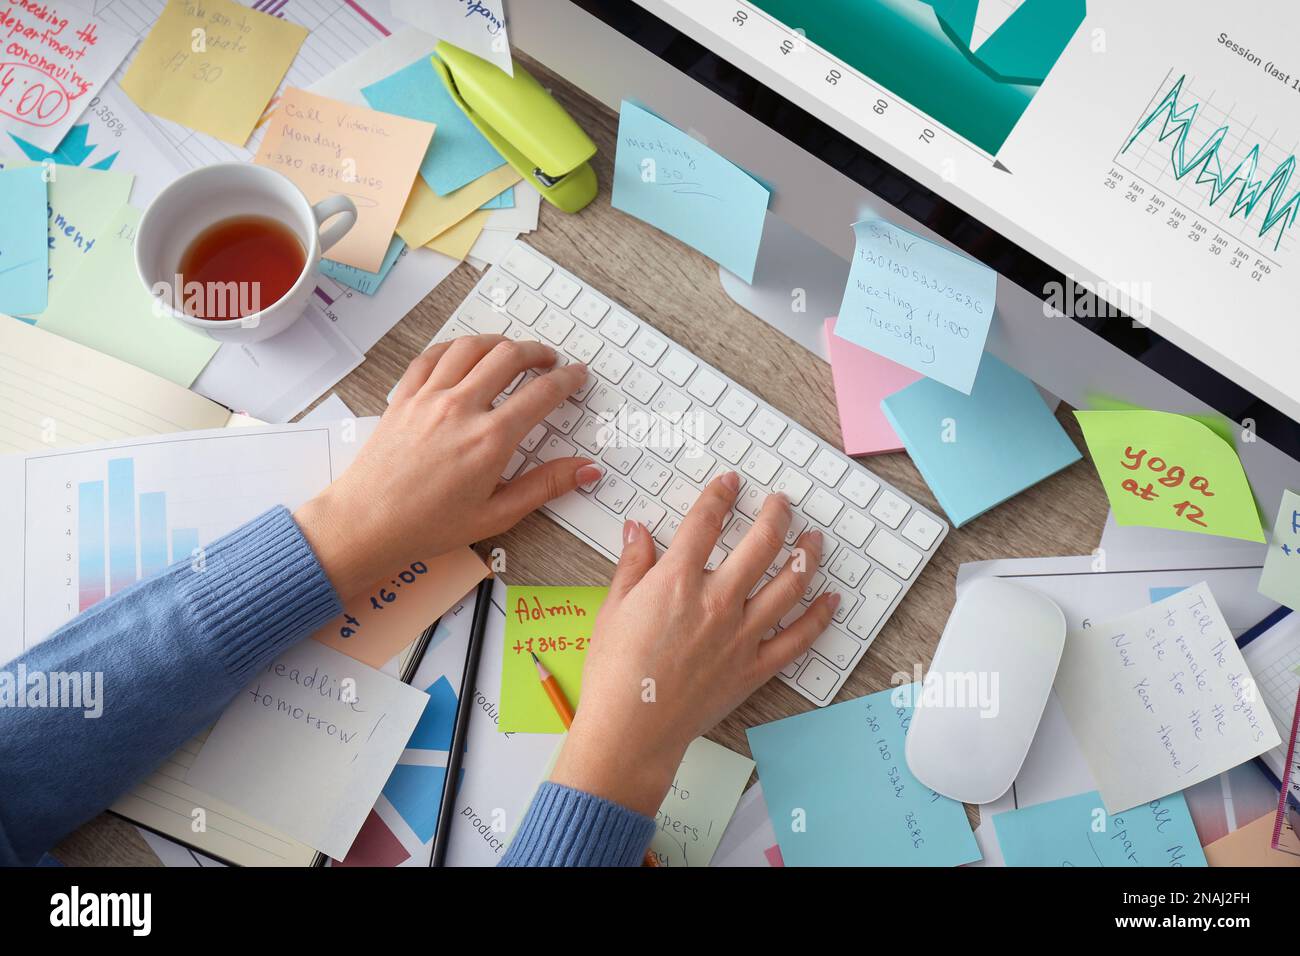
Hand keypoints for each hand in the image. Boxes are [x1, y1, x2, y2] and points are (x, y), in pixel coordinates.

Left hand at [295, 335, 601, 598]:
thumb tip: (584, 470)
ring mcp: (429, 398)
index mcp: (489, 440)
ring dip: (498, 342)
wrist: (366, 525)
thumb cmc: (426, 526)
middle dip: (537, 352)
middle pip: (509, 357)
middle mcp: (460, 409)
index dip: (567, 380)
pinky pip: (432, 356)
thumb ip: (545, 486)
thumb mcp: (497, 514)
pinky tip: (463, 353)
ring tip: (511, 350)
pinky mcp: (404, 398)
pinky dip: (454, 347)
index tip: (576, 376)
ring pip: (471, 347)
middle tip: (549, 360)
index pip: (541, 394)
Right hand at [550, 471, 838, 815]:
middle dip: (776, 514)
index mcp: (677, 581)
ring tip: (813, 539)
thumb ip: (632, 565)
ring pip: (789, 584)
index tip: (730, 483)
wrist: (631, 730)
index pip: (705, 522)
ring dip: (806, 555)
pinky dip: (818, 616)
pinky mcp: (754, 667)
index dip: (720, 495)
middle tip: (781, 502)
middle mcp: (717, 601)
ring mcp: (741, 635)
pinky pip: (798, 638)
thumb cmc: (614, 674)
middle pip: (761, 544)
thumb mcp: (613, 608)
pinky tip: (829, 599)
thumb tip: (637, 531)